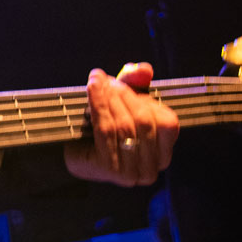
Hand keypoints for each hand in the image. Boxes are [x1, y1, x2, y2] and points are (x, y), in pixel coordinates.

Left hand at [63, 62, 178, 186]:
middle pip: (144, 123)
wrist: (73, 151)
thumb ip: (136, 83)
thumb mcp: (123, 102)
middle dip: (124, 96)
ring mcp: (130, 173)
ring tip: (97, 82)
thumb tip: (144, 69)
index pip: (168, 124)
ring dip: (109, 98)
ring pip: (124, 126)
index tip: (122, 82)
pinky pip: (106, 131)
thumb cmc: (104, 125)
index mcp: (163, 154)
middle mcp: (151, 169)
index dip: (147, 100)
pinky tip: (92, 90)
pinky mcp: (108, 169)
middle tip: (106, 80)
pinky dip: (99, 106)